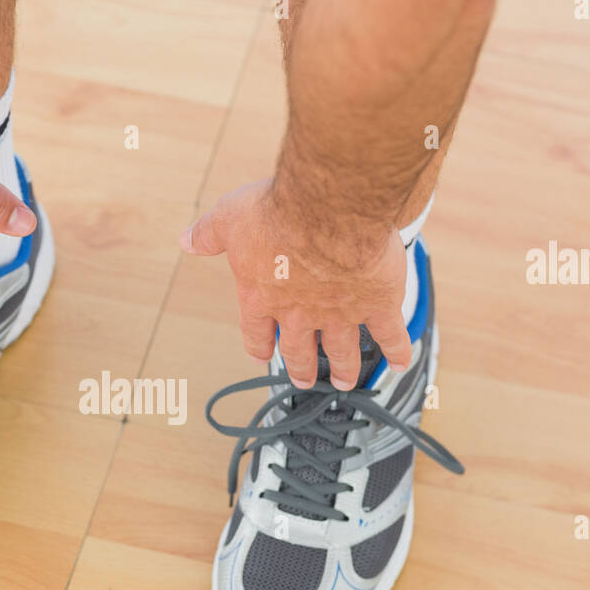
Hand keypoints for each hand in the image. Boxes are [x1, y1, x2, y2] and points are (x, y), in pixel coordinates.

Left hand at [180, 179, 410, 389]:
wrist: (328, 209)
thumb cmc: (276, 211)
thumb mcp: (231, 217)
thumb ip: (209, 234)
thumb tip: (187, 240)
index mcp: (262, 297)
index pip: (256, 331)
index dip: (259, 344)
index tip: (262, 354)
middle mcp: (299, 313)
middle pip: (298, 350)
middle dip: (301, 367)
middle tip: (304, 380)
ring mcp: (340, 312)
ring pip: (341, 350)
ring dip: (345, 368)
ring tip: (347, 380)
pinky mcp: (377, 304)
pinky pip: (389, 333)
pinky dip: (398, 349)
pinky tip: (402, 361)